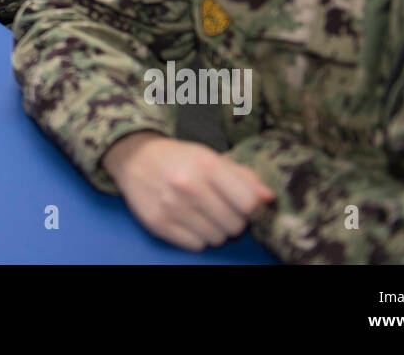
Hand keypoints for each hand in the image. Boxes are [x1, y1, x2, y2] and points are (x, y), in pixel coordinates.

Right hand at [102, 132, 274, 250]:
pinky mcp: (158, 224)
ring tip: (203, 214)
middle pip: (234, 226)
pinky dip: (196, 237)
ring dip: (215, 230)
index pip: (248, 204)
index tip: (248, 208)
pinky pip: (195, 246)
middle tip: (221, 210)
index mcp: (206, 164)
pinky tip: (189, 221)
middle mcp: (189, 185)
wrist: (134, 158)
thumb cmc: (179, 158)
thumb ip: (244, 176)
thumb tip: (269, 198)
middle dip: (233, 221)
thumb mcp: (211, 157)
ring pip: (216, 238)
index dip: (254, 210)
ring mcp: (171, 206)